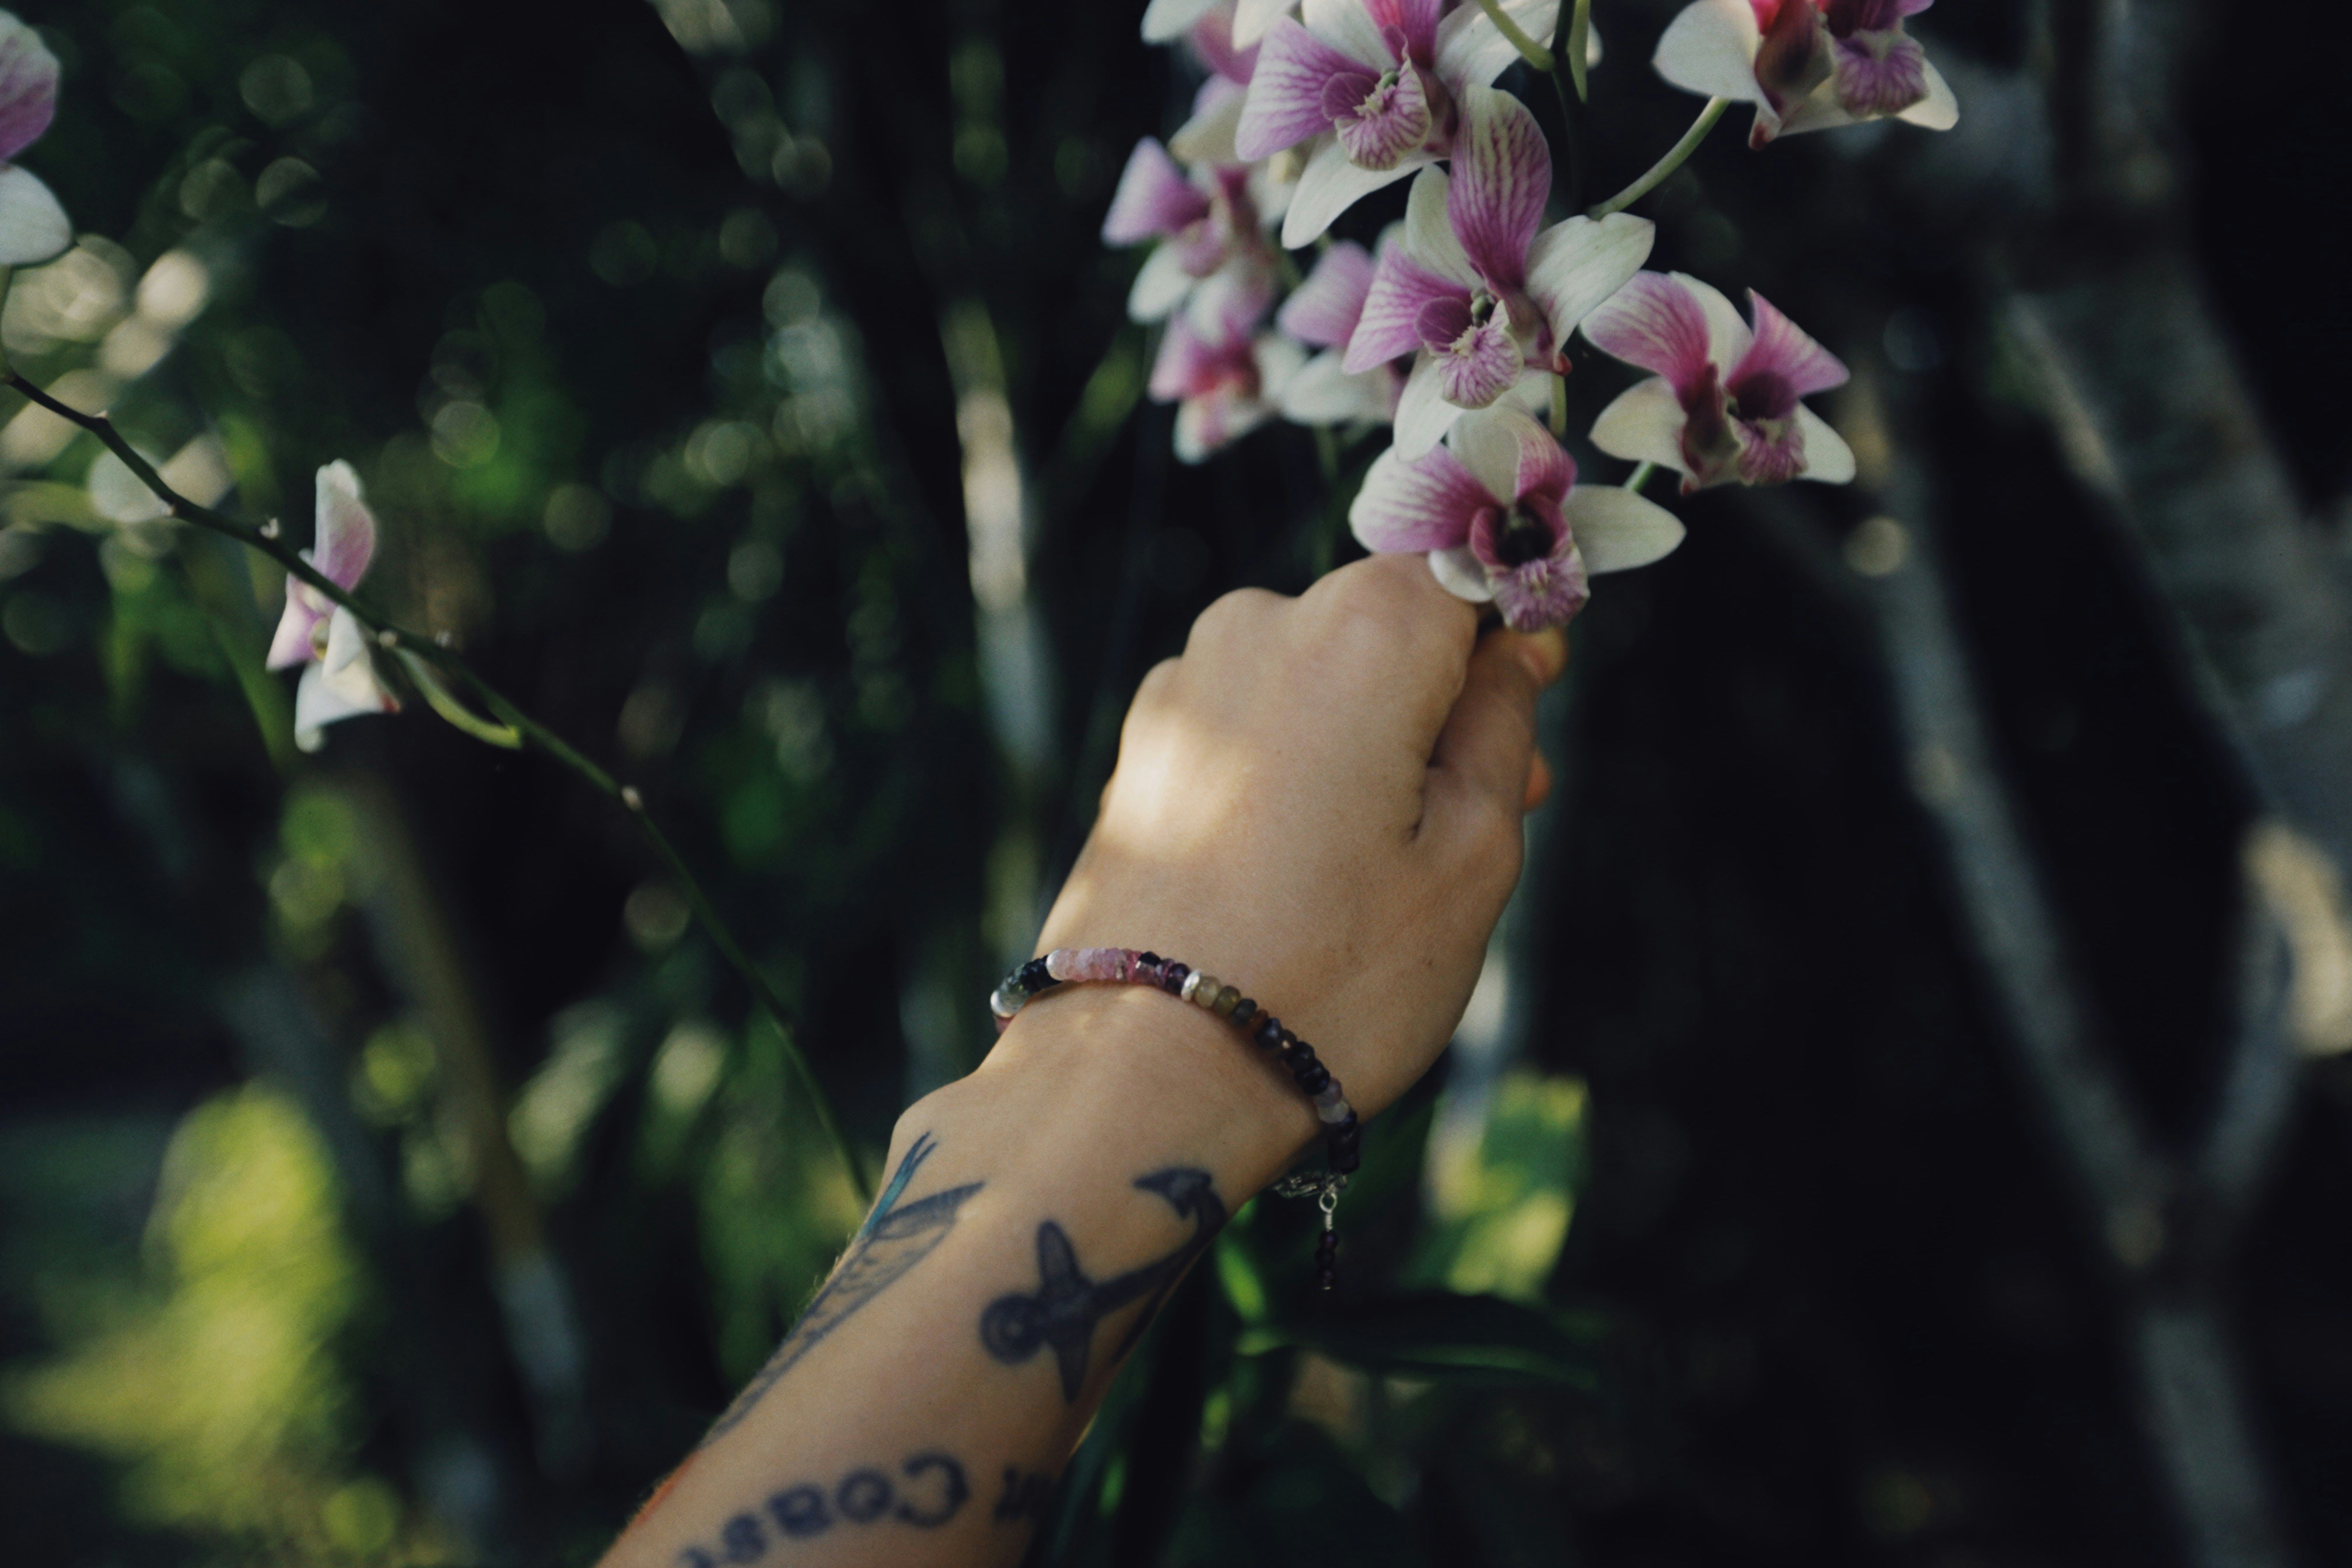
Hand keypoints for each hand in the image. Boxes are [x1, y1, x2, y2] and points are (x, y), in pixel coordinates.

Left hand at [1009, 553, 1564, 1151]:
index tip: (1536, 694)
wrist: (1143, 1076)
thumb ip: (1502, 725)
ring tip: (1397, 864)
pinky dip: (1299, 768)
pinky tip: (1312, 869)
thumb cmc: (1332, 976)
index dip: (1513, 621)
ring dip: (1375, 739)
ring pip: (1319, 677)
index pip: (1466, 565)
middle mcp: (1260, 625)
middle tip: (1495, 811)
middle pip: (1390, 623)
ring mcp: (1186, 684)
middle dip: (1447, 698)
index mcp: (1361, 632)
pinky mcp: (1143, 745)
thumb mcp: (1472, 856)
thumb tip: (1515, 650)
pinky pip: (1253, 722)